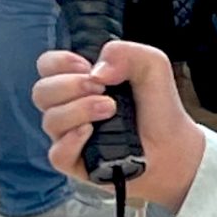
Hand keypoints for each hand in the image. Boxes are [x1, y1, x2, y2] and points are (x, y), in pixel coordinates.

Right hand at [35, 41, 205, 212]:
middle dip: (69, 86)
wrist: (175, 147)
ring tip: (110, 109)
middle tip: (102, 90)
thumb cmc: (159, 107)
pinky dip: (71, 141)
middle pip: (41, 92)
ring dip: (79, 110)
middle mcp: (70, 107)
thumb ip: (126, 53)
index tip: (85, 67)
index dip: (58, 63)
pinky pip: (57, 154)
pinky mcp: (76, 163)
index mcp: (81, 81)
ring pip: (49, 121)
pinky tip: (90, 133)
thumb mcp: (152, 66)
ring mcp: (70, 136)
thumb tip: (97, 71)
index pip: (47, 66)